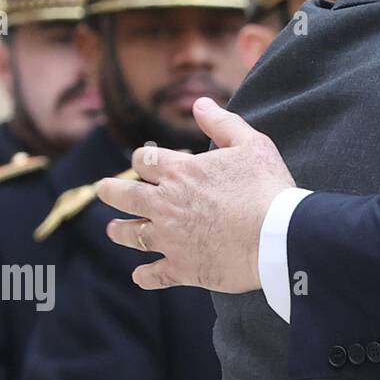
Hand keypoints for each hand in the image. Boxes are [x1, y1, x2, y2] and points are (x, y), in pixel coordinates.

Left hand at [95, 97, 294, 292]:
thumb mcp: (252, 144)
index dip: (142, 159)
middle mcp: (165, 205)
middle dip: (111, 191)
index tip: (142, 161)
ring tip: (114, 230)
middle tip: (103, 190)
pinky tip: (141, 276)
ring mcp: (170, 239)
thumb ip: (222, 123)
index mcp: (180, 172)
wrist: (276, 236)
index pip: (145, 160)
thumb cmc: (267, 187)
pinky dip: (145, 276)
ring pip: (132, 235)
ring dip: (120, 230)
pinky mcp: (181, 268)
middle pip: (125, 196)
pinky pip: (153, 275)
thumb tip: (200, 103)